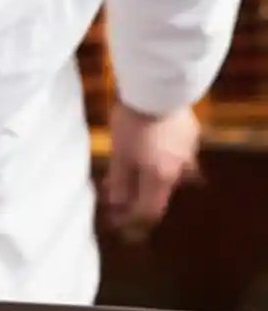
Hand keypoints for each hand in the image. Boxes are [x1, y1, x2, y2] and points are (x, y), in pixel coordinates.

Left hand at [101, 101, 201, 242]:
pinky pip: (178, 156)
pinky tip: (150, 151)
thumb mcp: (120, 154)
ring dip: (152, 179)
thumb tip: (117, 204)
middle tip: (118, 195)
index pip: (150, 210)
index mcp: (161, 177)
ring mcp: (190, 151)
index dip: (133, 219)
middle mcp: (181, 169)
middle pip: (160, 193)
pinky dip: (162, 160)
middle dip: (139, 197)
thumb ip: (120, 182)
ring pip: (171, 174)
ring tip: (134, 174)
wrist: (156, 89)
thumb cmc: (132, 123)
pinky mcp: (192, 134)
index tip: (118, 221)